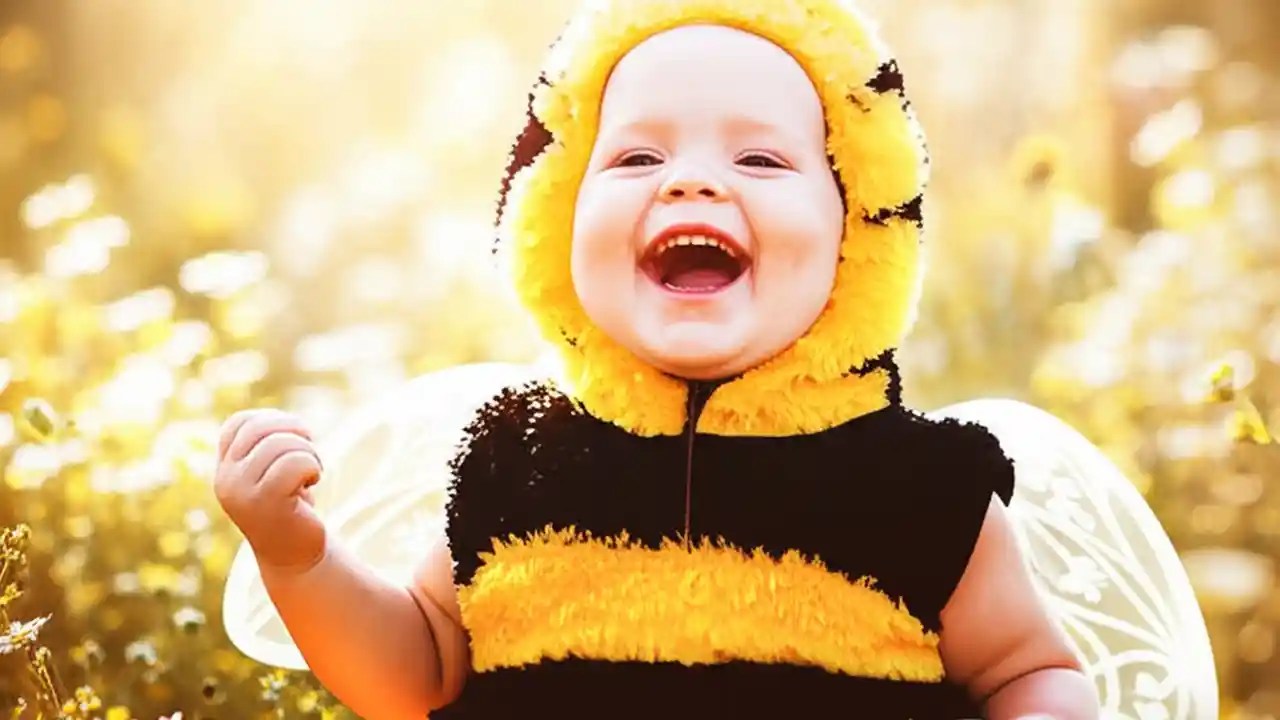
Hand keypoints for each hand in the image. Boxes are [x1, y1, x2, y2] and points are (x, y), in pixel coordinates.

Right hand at [214, 409, 326, 572]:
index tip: (296, 437)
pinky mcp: (264, 502)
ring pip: (281, 443)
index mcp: (225, 470)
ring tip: (311, 476)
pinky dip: (312, 467)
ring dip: (309, 454)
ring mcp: (241, 491)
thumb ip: (268, 447)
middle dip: (295, 433)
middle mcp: (226, 479)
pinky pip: (295, 462)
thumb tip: (284, 420)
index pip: (239, 423)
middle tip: (310, 456)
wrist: (296, 559)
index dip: (273, 420)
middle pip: (261, 428)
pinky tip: (312, 484)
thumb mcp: (274, 474)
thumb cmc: (291, 510)